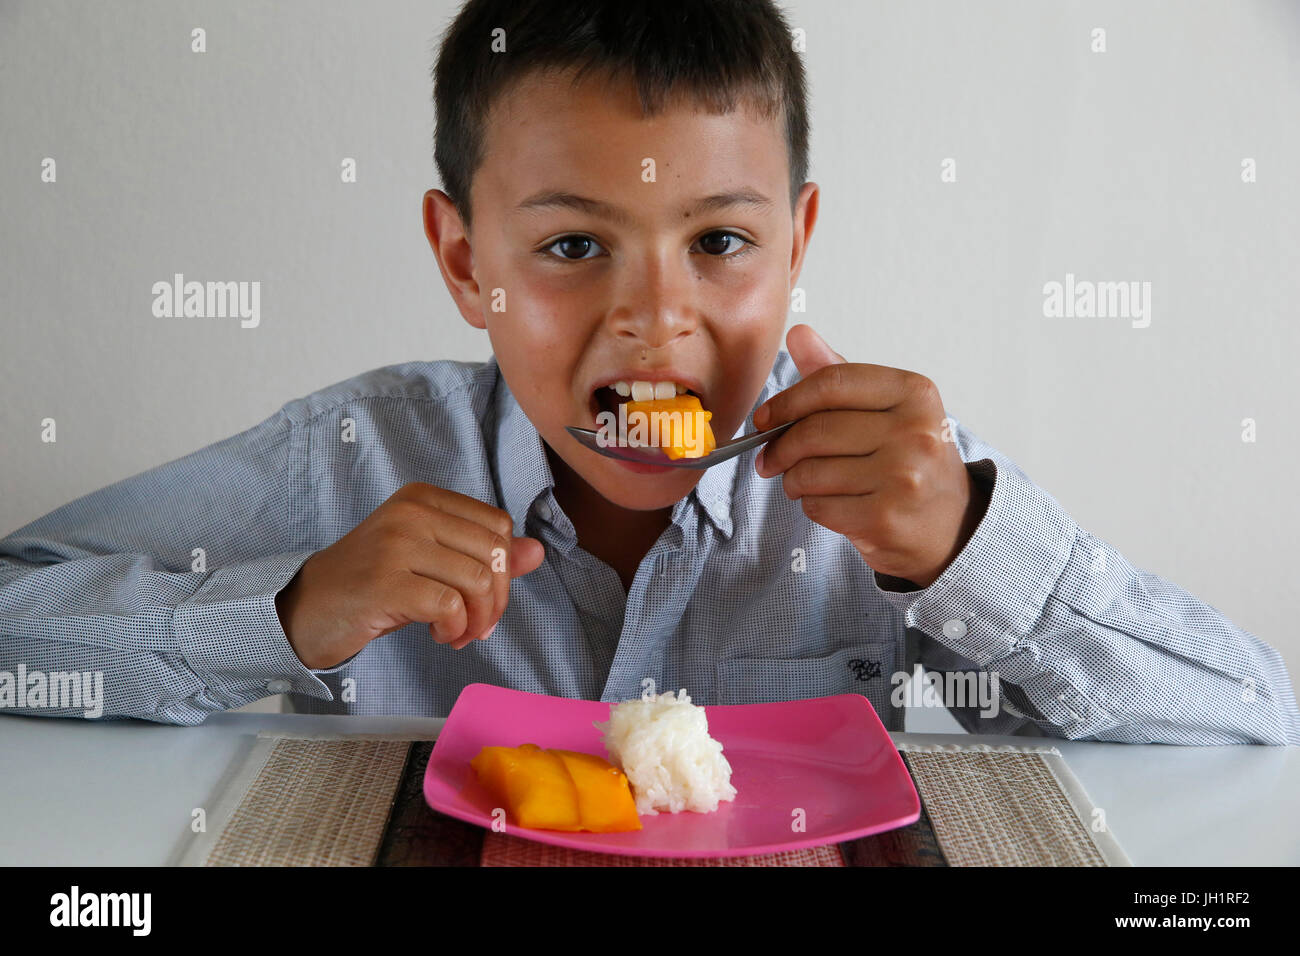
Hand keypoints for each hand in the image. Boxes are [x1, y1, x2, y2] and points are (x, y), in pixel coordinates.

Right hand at [274, 482, 544, 668]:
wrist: (304, 609)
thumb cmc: (371, 586)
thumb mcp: (430, 562)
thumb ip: (481, 555)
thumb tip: (537, 551)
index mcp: (423, 498)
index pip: (497, 524)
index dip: (504, 567)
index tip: (484, 598)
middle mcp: (410, 513)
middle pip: (493, 552)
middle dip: (496, 599)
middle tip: (475, 626)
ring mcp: (396, 545)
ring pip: (477, 579)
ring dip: (477, 618)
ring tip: (457, 633)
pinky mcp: (385, 583)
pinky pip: (450, 605)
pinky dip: (455, 628)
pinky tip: (438, 634)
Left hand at [752, 324, 986, 587]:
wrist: (952, 525)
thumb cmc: (910, 460)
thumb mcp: (886, 409)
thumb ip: (839, 374)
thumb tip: (798, 334)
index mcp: (914, 393)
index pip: (830, 384)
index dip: (786, 402)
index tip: (764, 418)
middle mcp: (915, 432)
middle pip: (814, 430)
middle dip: (779, 447)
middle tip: (768, 458)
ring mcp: (903, 477)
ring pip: (810, 471)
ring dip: (792, 479)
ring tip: (798, 481)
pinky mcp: (885, 518)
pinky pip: (818, 505)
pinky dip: (809, 505)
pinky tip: (823, 502)